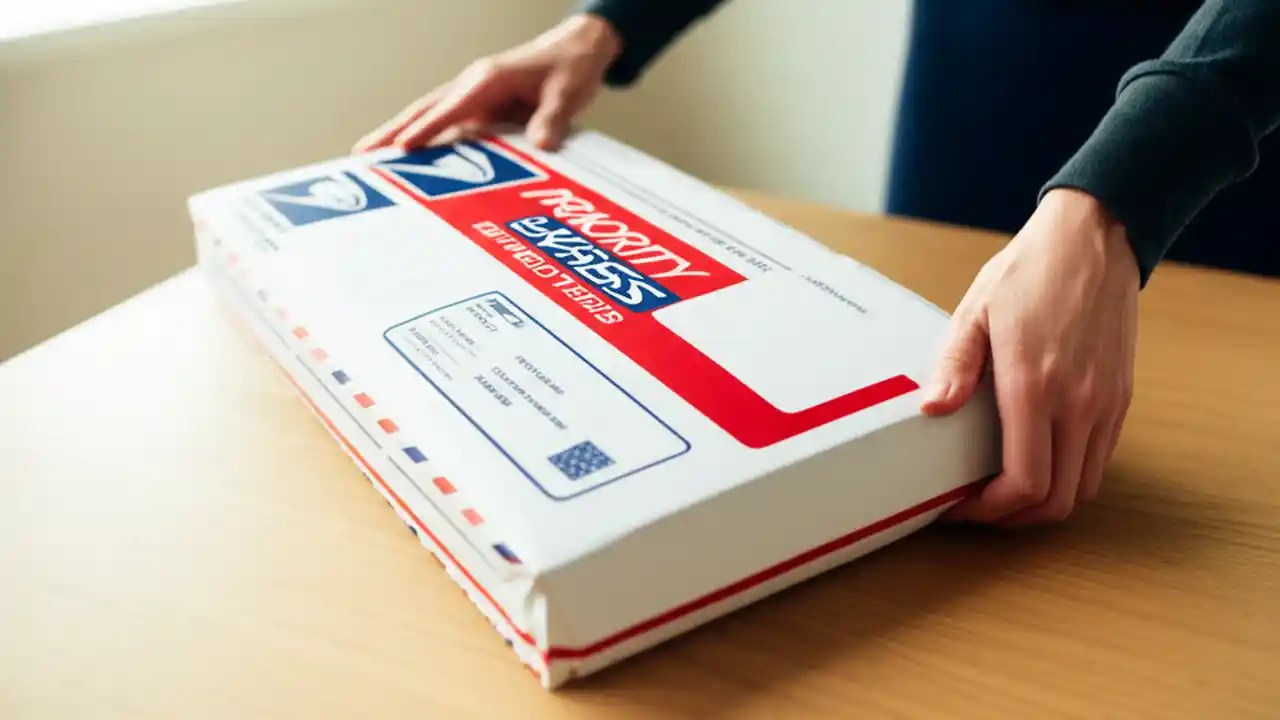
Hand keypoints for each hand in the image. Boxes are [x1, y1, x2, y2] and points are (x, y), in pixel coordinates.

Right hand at [352, 14, 620, 153]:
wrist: (579, 50)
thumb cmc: (570, 67)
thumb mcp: (568, 93)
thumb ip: (552, 119)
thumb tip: (540, 145)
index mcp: (489, 78)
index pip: (450, 108)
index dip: (426, 130)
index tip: (402, 149)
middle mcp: (473, 85)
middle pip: (424, 110)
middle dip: (392, 133)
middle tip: (361, 155)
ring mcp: (473, 95)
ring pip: (428, 116)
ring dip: (399, 135)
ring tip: (369, 157)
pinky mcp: (479, 106)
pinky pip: (445, 124)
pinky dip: (422, 138)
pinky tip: (407, 157)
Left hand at [922, 189, 1139, 525]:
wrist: (1095, 238)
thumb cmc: (1029, 271)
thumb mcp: (975, 311)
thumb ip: (954, 365)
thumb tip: (933, 410)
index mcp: (1035, 385)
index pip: (1024, 481)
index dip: (990, 510)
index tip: (959, 506)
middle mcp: (1078, 403)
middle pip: (1056, 501)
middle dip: (1012, 518)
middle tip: (977, 509)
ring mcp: (1106, 403)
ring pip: (1082, 488)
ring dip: (1043, 502)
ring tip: (1003, 491)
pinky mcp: (1121, 398)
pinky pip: (1098, 460)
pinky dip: (1068, 476)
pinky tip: (1036, 459)